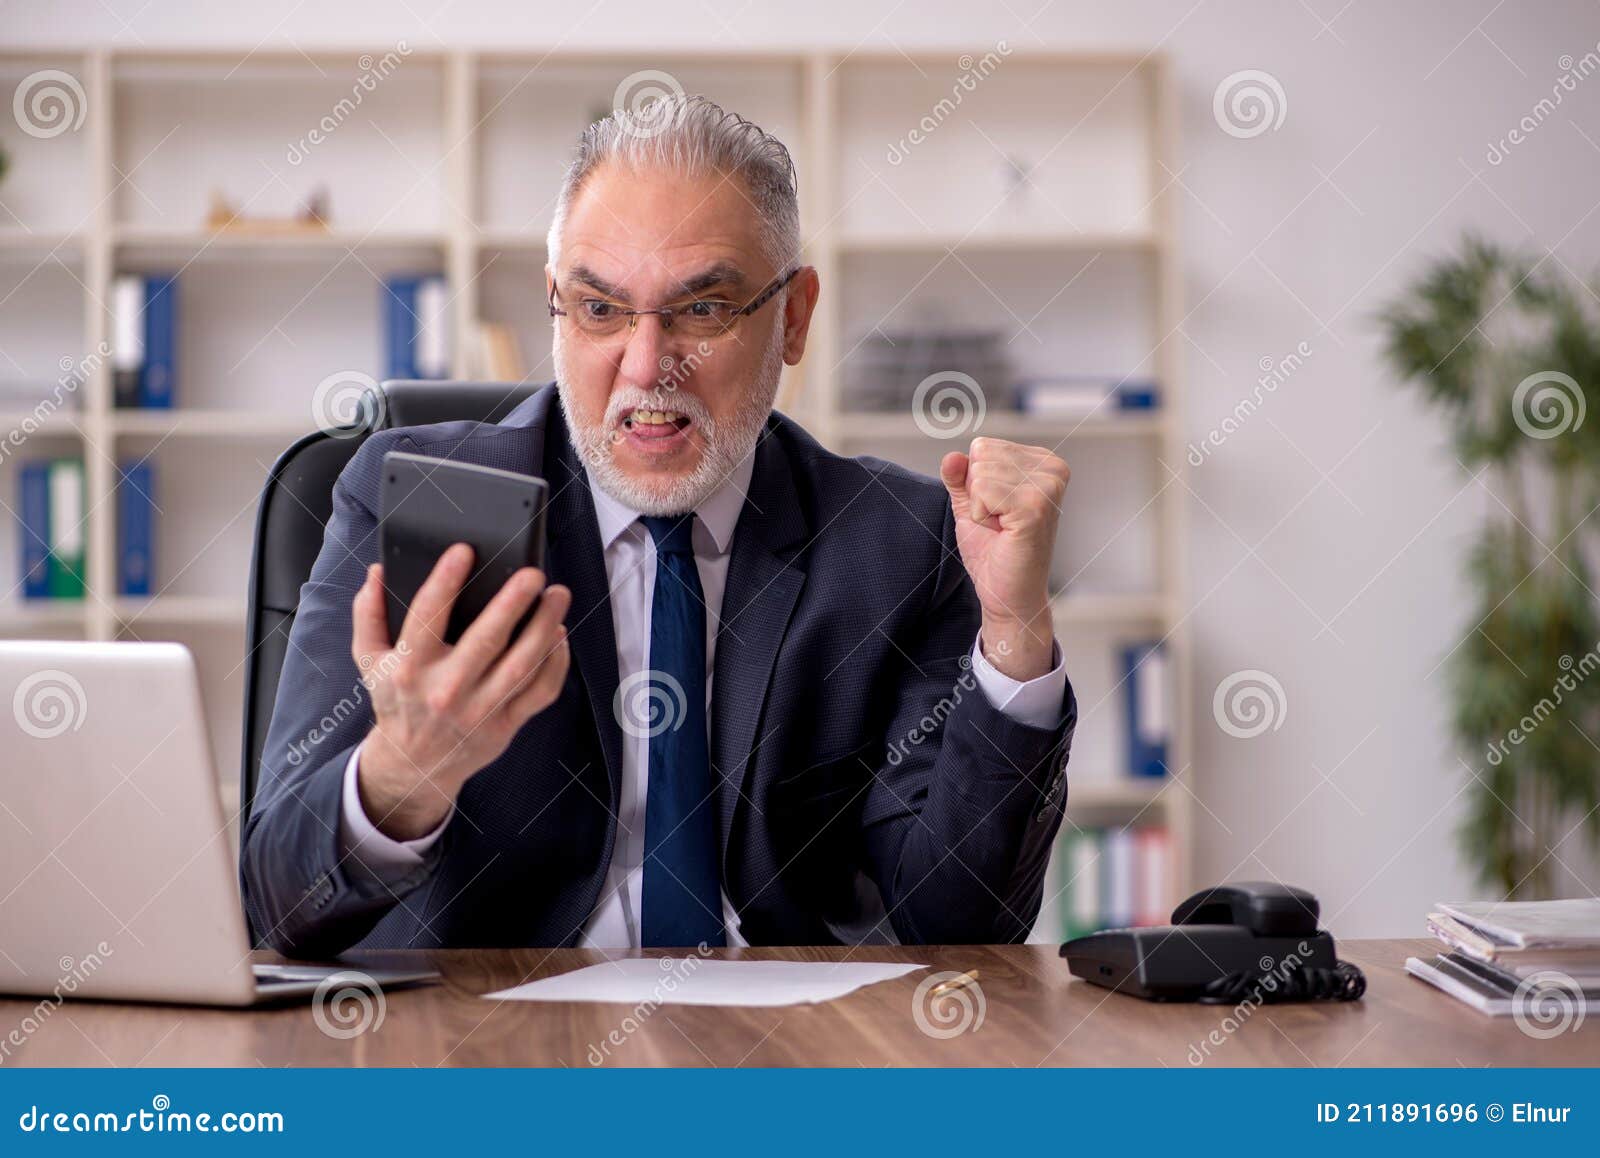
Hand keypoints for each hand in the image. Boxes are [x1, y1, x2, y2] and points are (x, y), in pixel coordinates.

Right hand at [349, 543, 572, 839]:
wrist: (414, 766)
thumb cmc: (397, 702)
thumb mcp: (369, 661)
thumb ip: (368, 614)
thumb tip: (376, 572)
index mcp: (411, 667)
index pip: (427, 617)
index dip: (445, 581)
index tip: (465, 551)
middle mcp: (446, 689)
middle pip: (486, 640)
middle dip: (513, 603)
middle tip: (533, 574)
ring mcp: (479, 709)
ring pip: (522, 665)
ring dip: (544, 628)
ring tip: (557, 596)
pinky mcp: (505, 725)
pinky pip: (540, 692)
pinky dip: (556, 663)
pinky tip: (559, 635)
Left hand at [940, 437, 1069, 680]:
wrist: (1007, 594)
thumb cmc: (994, 551)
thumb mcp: (970, 503)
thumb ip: (959, 476)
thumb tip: (951, 456)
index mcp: (1042, 461)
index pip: (982, 446)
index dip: (976, 483)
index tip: (997, 510)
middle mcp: (1052, 468)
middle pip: (981, 455)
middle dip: (977, 494)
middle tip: (999, 522)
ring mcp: (1048, 486)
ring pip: (979, 473)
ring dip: (980, 507)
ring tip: (1002, 528)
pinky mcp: (1036, 506)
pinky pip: (982, 492)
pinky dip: (981, 516)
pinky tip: (1003, 532)